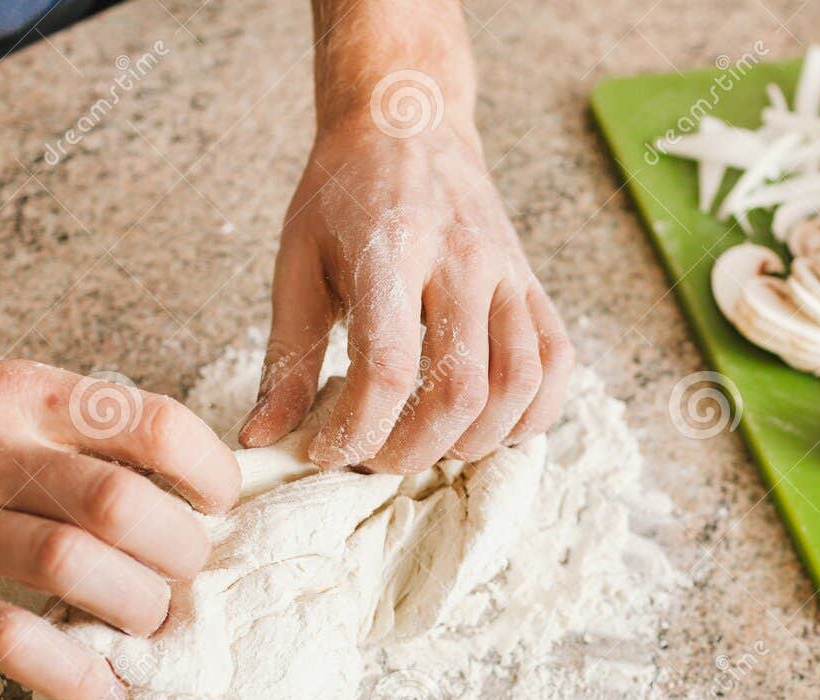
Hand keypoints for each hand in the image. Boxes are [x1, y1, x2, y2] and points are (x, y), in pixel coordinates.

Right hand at [0, 357, 239, 699]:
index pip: (150, 423)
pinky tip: (101, 684)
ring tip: (145, 623)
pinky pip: (15, 641)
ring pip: (78, 569)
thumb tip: (175, 486)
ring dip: (136, 609)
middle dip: (180, 553)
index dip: (208, 471)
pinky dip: (75, 673)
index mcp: (23, 397)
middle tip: (186, 575)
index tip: (219, 502)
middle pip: (125, 505)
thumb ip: (72, 430)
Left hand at [240, 117, 572, 471]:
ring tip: (430, 445)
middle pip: (460, 389)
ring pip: (519, 383)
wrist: (407, 121)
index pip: (389, 367)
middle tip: (376, 457)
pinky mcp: (534, 283)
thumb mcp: (296, 264)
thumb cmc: (344, 196)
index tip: (329, 451)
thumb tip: (261, 438)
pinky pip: (557, 362)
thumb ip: (284, 357)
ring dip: (475, 440)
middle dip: (415, 448)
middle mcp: (460, 260)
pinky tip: (490, 426)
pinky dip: (533, 412)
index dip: (360, 429)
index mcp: (390, 250)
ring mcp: (507, 272)